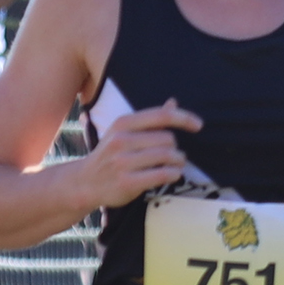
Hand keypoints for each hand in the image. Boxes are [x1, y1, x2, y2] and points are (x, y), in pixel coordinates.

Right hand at [73, 98, 202, 209]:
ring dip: (178, 162)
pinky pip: (162, 175)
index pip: (160, 116)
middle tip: (175, 155)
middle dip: (176, 148)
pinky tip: (172, 174)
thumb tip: (173, 102)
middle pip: (167, 139)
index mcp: (122, 124)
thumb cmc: (109, 154)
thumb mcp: (123, 132)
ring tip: (176, 165)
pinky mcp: (127, 182)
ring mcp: (123, 162)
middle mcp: (121, 141)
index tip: (198, 125)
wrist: (85, 182)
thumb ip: (149, 120)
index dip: (184, 118)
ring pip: (167, 156)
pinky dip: (173, 174)